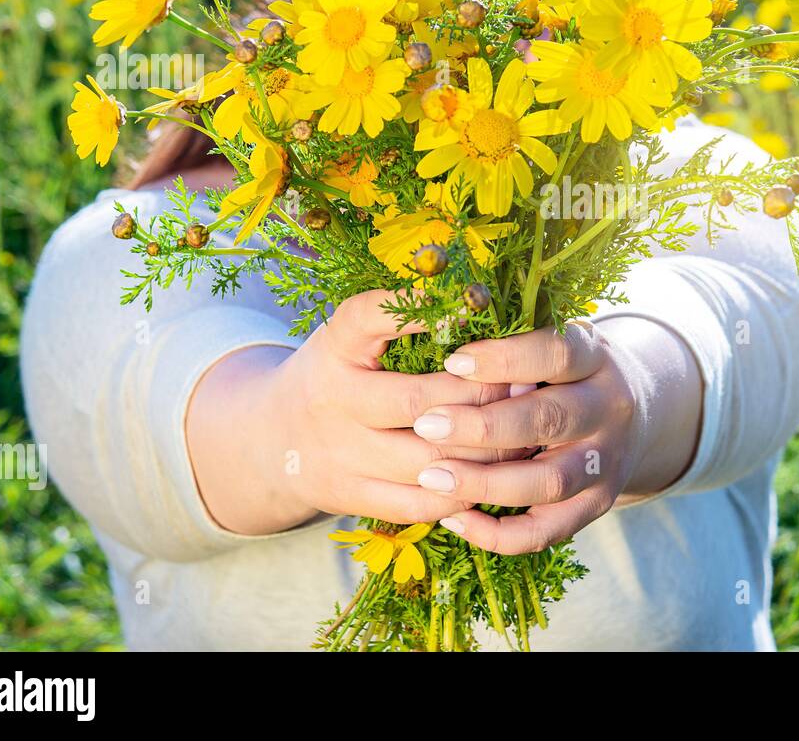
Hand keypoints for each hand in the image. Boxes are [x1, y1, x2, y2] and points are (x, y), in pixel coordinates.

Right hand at [188, 290, 525, 534]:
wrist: (272, 440)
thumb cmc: (339, 372)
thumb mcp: (352, 333)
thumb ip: (400, 314)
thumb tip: (483, 296)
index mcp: (335, 347)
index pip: (369, 317)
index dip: (424, 311)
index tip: (479, 302)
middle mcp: (335, 400)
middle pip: (421, 404)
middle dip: (484, 396)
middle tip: (527, 384)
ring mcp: (342, 455)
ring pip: (431, 461)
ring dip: (487, 450)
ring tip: (526, 432)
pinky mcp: (353, 497)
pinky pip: (422, 503)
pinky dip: (466, 492)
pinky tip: (497, 474)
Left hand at [410, 317, 702, 553]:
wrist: (632, 411)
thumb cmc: (567, 369)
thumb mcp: (554, 340)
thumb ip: (514, 342)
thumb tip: (442, 337)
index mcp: (596, 358)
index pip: (557, 354)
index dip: (505, 359)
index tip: (453, 362)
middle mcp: (609, 410)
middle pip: (550, 419)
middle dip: (483, 425)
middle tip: (425, 424)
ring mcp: (606, 463)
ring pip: (549, 482)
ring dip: (485, 483)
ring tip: (430, 475)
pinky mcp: (596, 506)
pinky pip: (546, 532)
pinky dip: (497, 533)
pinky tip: (453, 517)